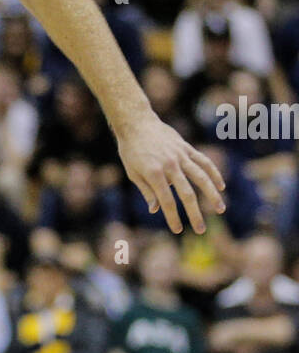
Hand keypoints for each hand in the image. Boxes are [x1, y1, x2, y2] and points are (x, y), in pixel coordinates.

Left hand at [116, 111, 225, 234]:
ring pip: (201, 177)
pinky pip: (203, 161)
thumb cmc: (131, 150)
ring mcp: (180, 155)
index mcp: (154, 174)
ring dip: (212, 194)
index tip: (178, 230)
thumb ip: (147, 191)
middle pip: (186, 193)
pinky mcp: (186, 148)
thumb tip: (156, 210)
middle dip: (194, 213)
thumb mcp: (133, 173)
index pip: (166, 201)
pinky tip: (220, 186)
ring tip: (220, 209)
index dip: (173, 217)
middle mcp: (170, 165)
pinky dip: (213, 173)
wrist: (136, 122)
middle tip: (201, 230)